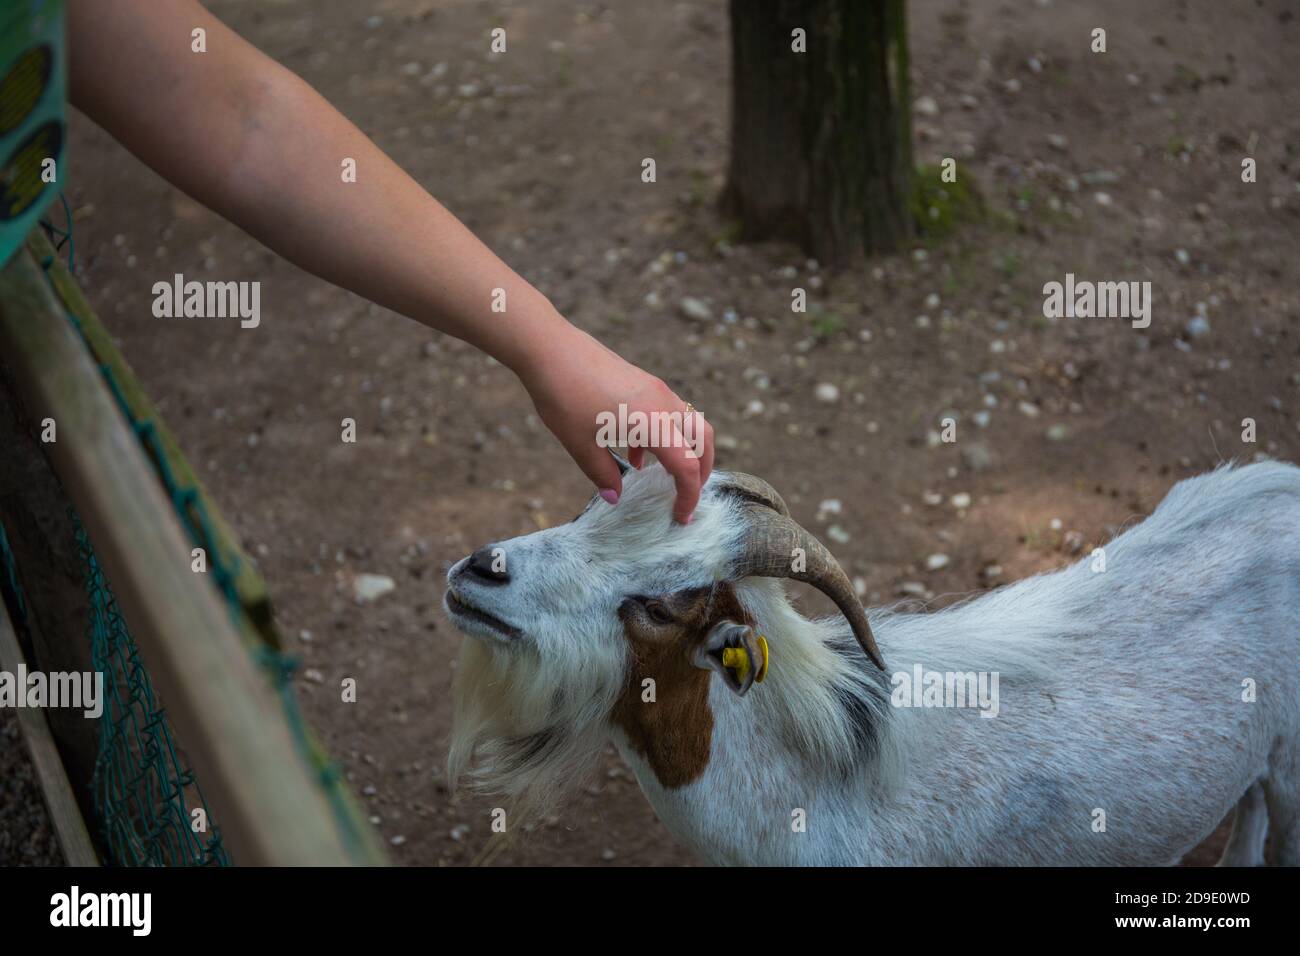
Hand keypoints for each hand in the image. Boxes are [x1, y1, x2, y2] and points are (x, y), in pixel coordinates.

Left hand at [516, 324, 714, 523]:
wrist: (551, 349)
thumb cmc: (564, 397)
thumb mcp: (580, 445)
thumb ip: (602, 474)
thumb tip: (616, 497)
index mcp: (653, 423)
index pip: (686, 466)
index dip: (688, 495)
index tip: (680, 517)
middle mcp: (663, 404)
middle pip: (703, 440)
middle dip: (701, 471)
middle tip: (686, 496)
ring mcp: (656, 389)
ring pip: (689, 424)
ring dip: (684, 451)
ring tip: (662, 477)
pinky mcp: (645, 382)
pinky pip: (669, 413)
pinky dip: (665, 436)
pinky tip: (635, 453)